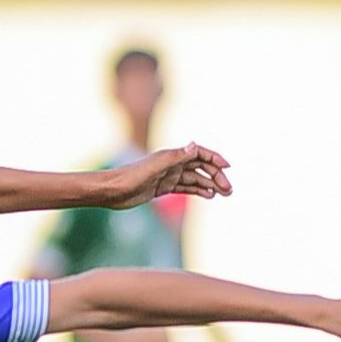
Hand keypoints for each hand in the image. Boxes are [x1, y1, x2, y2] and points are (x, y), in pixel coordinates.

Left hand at [105, 144, 233, 206]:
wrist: (111, 191)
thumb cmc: (130, 177)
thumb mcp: (155, 167)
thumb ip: (176, 157)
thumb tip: (194, 145)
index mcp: (171, 156)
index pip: (199, 154)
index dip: (214, 158)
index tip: (227, 168)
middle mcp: (171, 164)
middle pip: (200, 167)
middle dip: (216, 176)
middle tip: (229, 189)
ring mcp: (168, 176)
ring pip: (195, 179)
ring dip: (210, 184)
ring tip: (224, 193)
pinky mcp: (162, 188)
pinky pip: (185, 188)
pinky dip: (198, 190)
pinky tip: (209, 195)